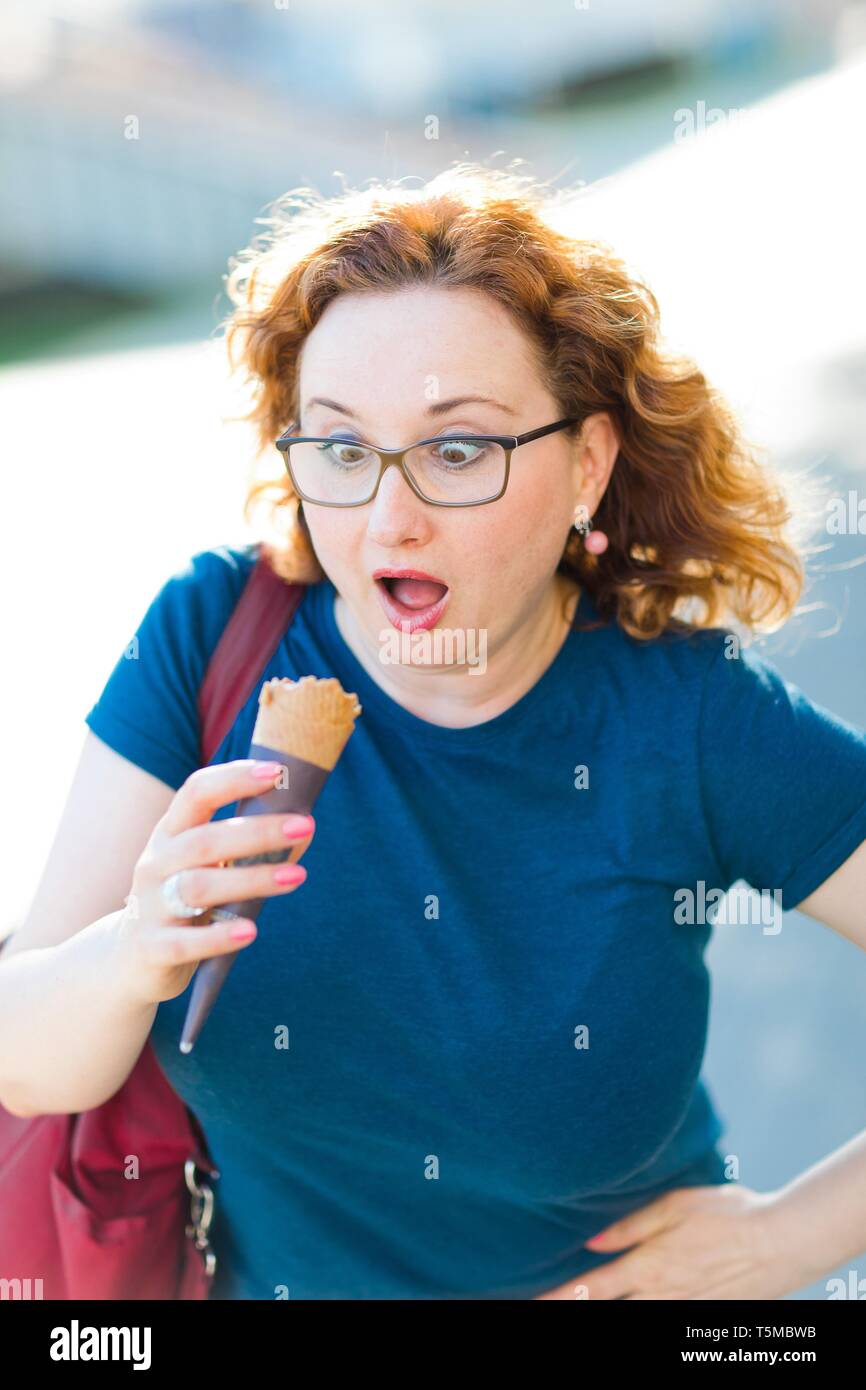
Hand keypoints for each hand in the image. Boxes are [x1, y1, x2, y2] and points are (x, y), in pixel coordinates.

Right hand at [114, 759, 315, 1005]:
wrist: (130, 959)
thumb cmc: (183, 902)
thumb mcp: (203, 867)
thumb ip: (242, 849)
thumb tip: (303, 830)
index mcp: (170, 835)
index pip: (196, 793)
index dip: (234, 778)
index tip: (277, 772)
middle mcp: (155, 864)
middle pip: (204, 841)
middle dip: (257, 831)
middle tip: (304, 826)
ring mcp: (150, 906)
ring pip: (198, 887)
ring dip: (251, 879)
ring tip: (297, 876)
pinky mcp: (152, 949)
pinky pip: (184, 943)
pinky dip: (218, 936)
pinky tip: (250, 931)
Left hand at [534, 1183, 799, 1299]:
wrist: (784, 1242)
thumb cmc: (730, 1214)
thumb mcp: (675, 1205)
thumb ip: (630, 1225)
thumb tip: (591, 1242)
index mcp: (649, 1267)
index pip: (591, 1290)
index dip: (559, 1297)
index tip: (534, 1301)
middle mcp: (661, 1296)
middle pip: (609, 1313)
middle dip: (578, 1308)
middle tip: (548, 1303)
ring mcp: (684, 1312)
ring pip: (636, 1320)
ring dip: (608, 1311)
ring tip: (583, 1302)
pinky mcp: (704, 1318)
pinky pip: (668, 1321)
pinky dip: (645, 1311)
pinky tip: (639, 1300)